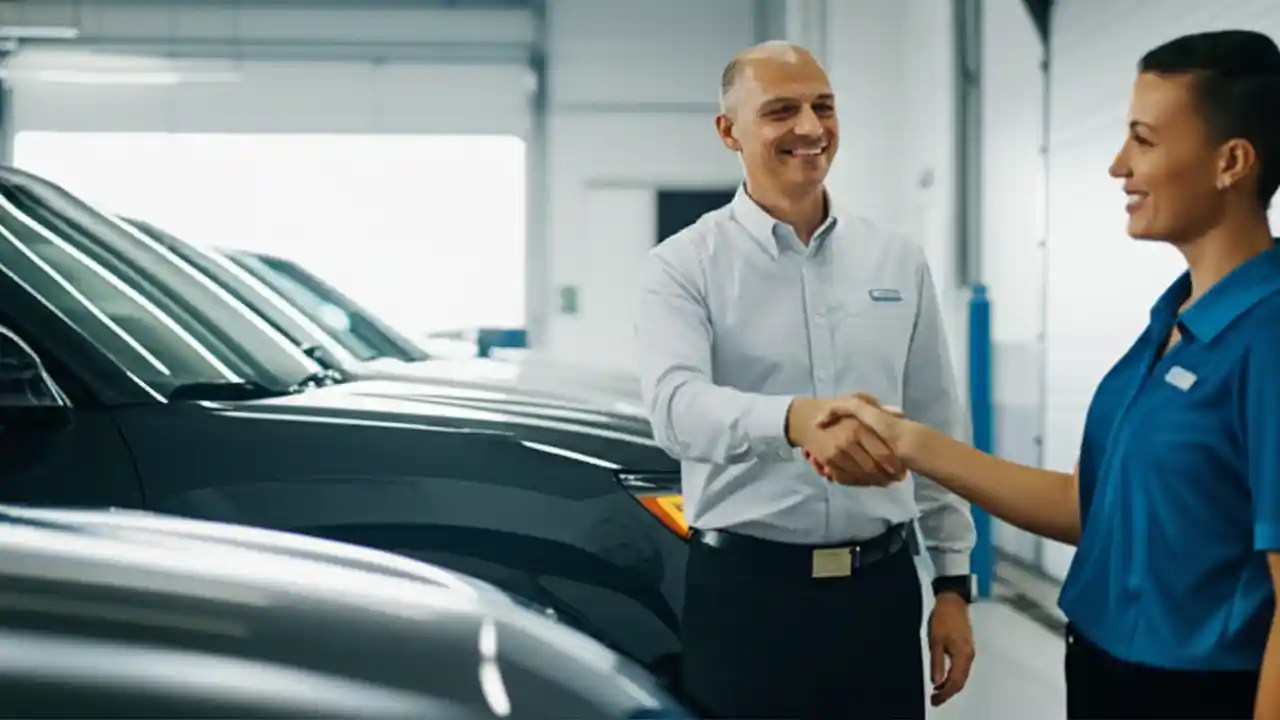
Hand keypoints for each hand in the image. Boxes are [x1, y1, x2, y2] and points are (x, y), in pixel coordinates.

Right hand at [787, 397, 903, 485]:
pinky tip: (865, 480)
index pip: (883, 454)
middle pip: (873, 469)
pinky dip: (857, 482)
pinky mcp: (826, 461)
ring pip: (860, 476)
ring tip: (884, 482)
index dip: (896, 466)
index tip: (903, 470)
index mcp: (859, 426)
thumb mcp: (858, 401)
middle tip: (895, 479)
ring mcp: (836, 452)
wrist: (804, 417)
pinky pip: (845, 478)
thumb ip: (879, 409)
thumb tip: (901, 413)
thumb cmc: (835, 408)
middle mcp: (848, 441)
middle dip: (887, 477)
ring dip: (874, 482)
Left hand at [928, 594, 975, 705]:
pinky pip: (962, 669)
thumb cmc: (942, 620)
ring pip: (962, 676)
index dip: (945, 693)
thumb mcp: (935, 641)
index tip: (934, 700)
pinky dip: (953, 677)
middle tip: (934, 700)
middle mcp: (969, 656)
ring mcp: (969, 652)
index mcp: (962, 655)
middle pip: (961, 681)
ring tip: (937, 692)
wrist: (953, 602)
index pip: (955, 681)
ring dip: (951, 685)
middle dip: (948, 692)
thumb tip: (936, 682)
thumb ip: (937, 663)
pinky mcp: (966, 648)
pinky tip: (944, 678)